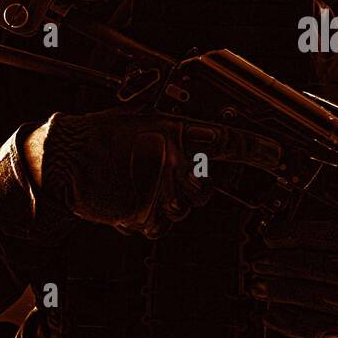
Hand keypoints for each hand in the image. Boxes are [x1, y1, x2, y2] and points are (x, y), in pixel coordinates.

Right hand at [25, 106, 283, 237]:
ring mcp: (158, 186)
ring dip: (161, 208)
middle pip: (202, 192)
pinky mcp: (143, 210)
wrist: (61, 159)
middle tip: (159, 184)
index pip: (226, 141)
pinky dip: (142, 221)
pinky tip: (124, 203)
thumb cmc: (99, 137)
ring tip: (133, 189)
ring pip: (179, 213)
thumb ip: (169, 124)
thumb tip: (192, 111)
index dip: (255, 149)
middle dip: (187, 194)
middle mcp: (172, 158)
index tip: (276, 155)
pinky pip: (155, 227)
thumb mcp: (136, 116)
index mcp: (174, 132)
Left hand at [242, 216, 337, 337]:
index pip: (329, 237)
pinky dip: (290, 323)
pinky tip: (271, 315)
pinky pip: (316, 327)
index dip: (296, 235)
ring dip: (280, 292)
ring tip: (258, 287)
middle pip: (317, 267)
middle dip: (281, 264)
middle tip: (258, 262)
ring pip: (313, 297)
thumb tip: (298, 229)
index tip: (272, 237)